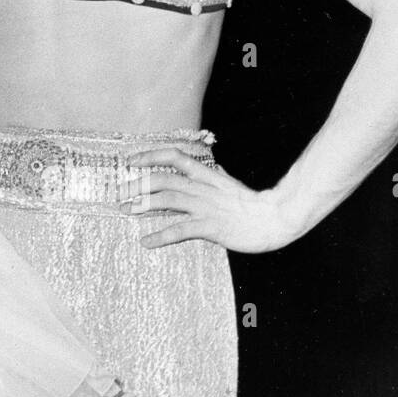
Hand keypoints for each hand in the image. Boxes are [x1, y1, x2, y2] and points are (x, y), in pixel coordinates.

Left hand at [117, 148, 298, 252]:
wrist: (276, 218)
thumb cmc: (253, 204)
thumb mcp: (231, 184)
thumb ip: (218, 176)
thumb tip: (213, 168)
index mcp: (206, 175)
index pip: (174, 156)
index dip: (149, 155)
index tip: (130, 160)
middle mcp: (202, 188)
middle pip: (163, 178)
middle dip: (138, 183)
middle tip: (121, 191)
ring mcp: (206, 207)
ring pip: (168, 199)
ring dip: (143, 204)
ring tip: (126, 210)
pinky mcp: (211, 227)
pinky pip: (180, 230)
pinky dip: (160, 236)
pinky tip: (146, 241)